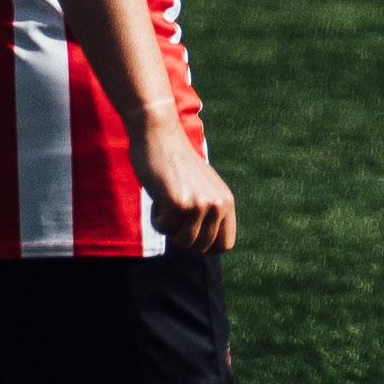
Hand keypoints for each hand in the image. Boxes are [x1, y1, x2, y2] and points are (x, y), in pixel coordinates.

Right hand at [132, 111, 238, 251]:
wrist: (159, 136)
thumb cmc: (176, 164)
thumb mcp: (203, 188)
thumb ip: (210, 212)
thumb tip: (209, 247)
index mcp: (227, 201)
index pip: (225, 244)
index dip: (205, 246)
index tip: (189, 233)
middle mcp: (218, 204)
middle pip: (202, 247)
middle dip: (183, 237)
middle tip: (174, 215)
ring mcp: (199, 204)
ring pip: (183, 241)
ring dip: (169, 227)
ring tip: (167, 203)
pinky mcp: (179, 203)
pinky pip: (163, 228)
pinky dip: (156, 218)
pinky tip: (159, 196)